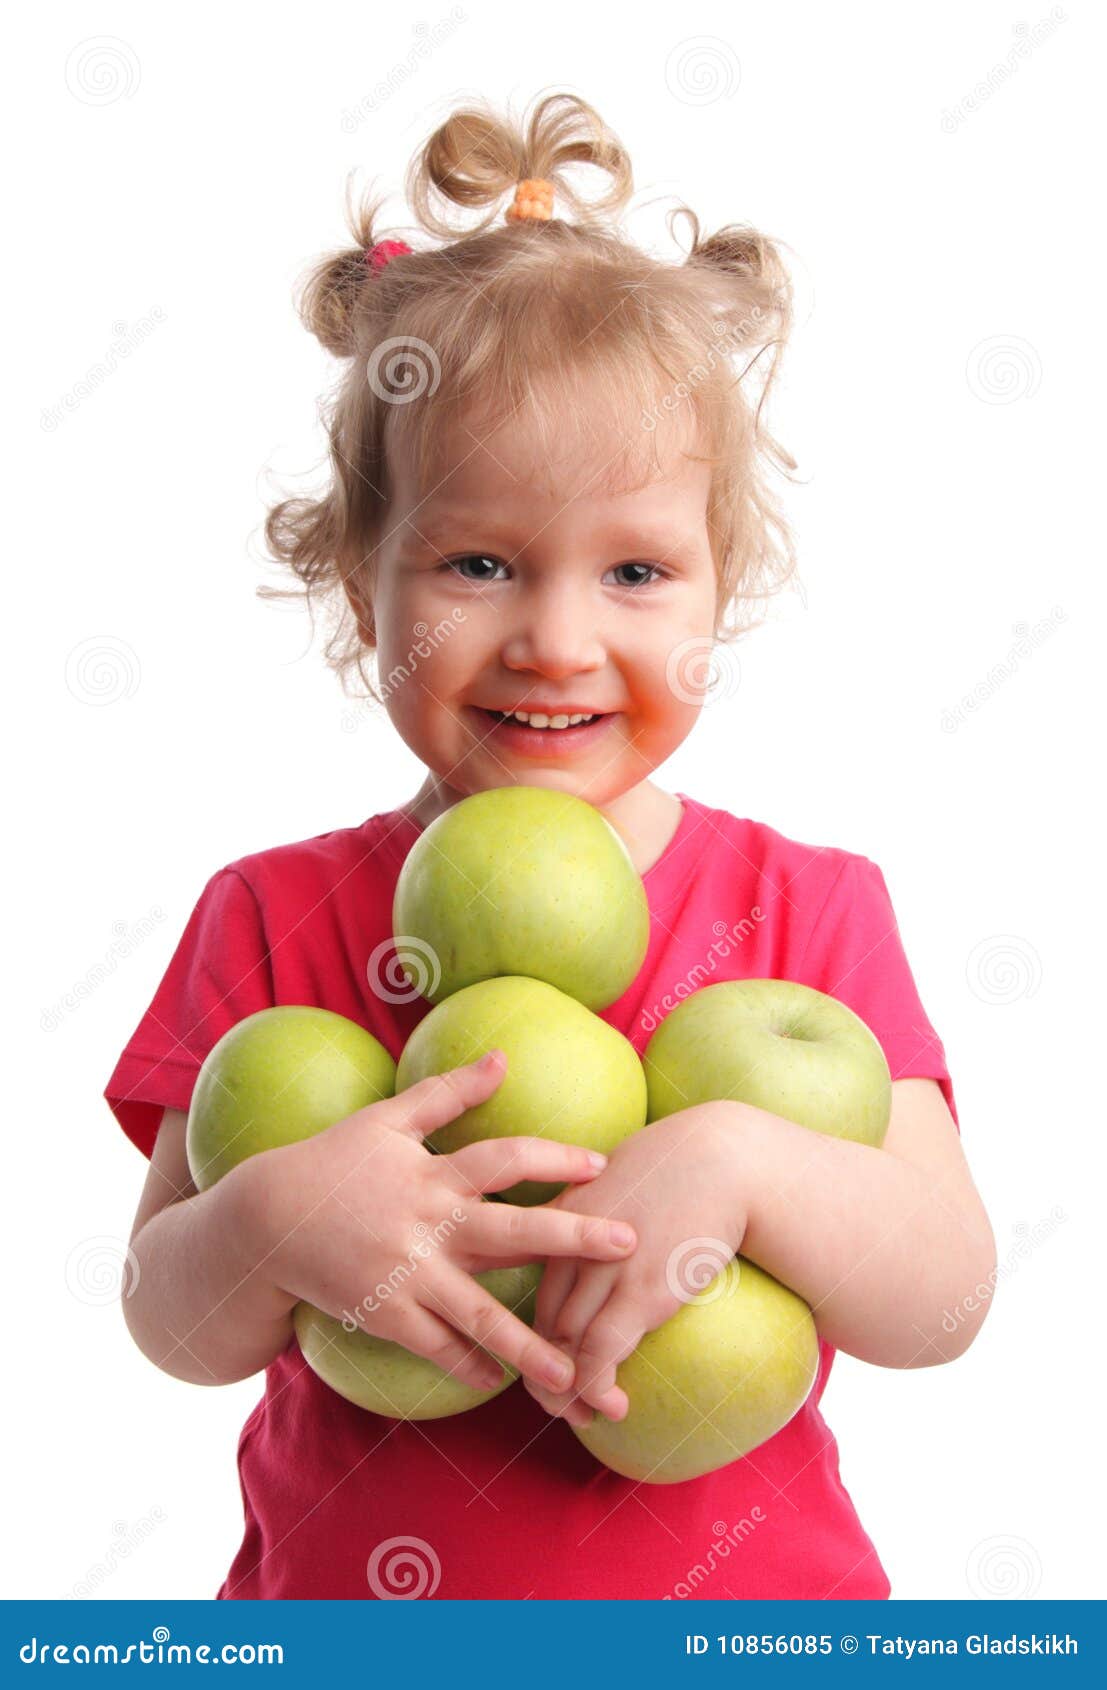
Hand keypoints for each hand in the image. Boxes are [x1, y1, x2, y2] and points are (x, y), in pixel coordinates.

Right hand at [238, 1048, 638, 1398]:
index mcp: (434, 1174)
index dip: (552, 1160)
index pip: (503, 1160)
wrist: (266, 1221)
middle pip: (511, 1233)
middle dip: (571, 1238)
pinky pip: (435, 1345)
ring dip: (529, 1343)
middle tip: (626, 1244)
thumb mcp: (388, 1119)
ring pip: (478, 1312)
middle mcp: (429, 1225)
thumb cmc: (333, 1162)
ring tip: (572, 1371)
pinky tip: (500, 1382)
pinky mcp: (385, 1313)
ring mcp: (407, 1274)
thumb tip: (502, 1058)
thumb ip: (449, 1092)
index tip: (600, 1165)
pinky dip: (467, 1364)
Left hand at [523, 1102, 747, 1426]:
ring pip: (563, 1347)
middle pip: (542, 1324)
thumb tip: (600, 1236)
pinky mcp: (640, 1292)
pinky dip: (596, 1388)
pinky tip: (614, 1406)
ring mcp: (604, 1270)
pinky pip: (600, 1355)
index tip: (560, 1364)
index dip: (541, 1336)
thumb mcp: (621, 1176)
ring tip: (587, 1416)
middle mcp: (572, 1244)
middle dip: (548, 1374)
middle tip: (567, 1405)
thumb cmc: (683, 1164)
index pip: (538, 1290)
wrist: (727, 1158)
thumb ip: (597, 1209)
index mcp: (564, 1216)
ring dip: (570, 1393)